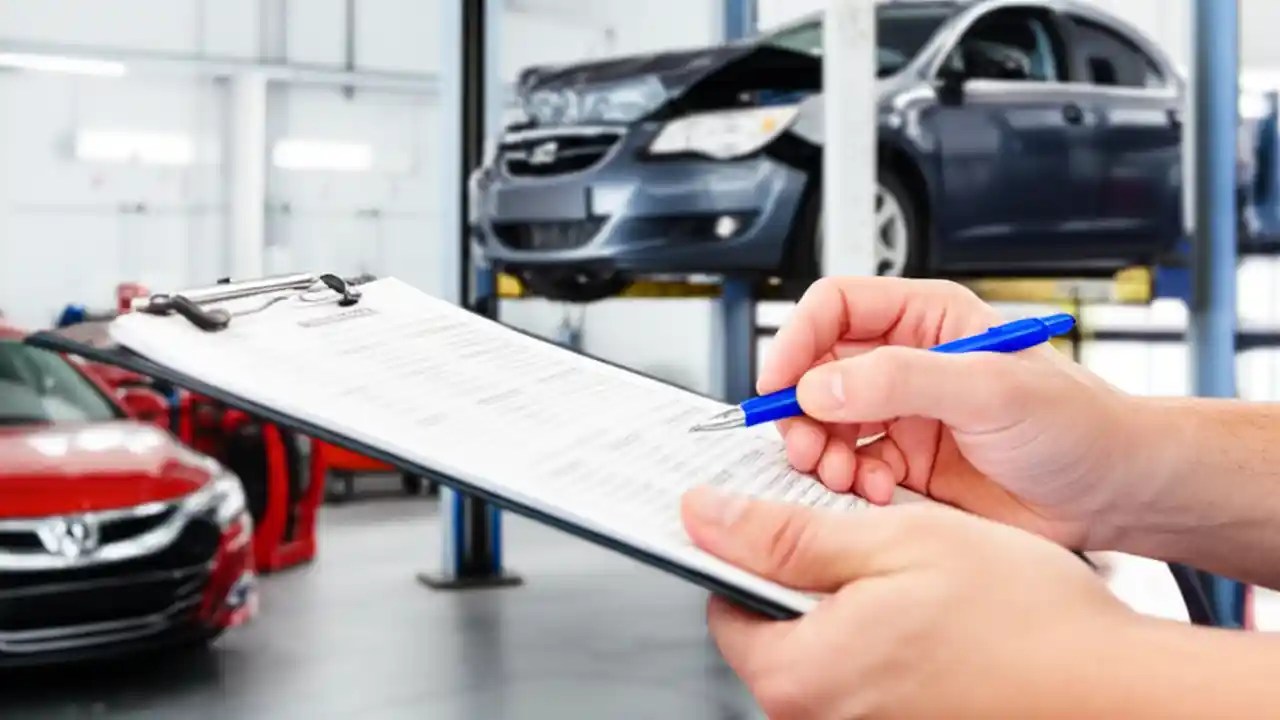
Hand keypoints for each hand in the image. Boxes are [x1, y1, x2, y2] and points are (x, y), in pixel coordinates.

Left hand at [681, 487, 1138, 719]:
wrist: (1116, 687)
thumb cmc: (1022, 619)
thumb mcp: (892, 541)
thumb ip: (783, 535)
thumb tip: (702, 516)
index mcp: (800, 674)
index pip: (723, 600)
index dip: (746, 543)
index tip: (770, 511)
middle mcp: (820, 714)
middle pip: (772, 622)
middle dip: (805, 567)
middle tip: (859, 529)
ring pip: (822, 638)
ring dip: (848, 593)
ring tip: (907, 566)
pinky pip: (864, 665)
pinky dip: (881, 625)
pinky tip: (927, 601)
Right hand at [758, 276, 1137, 548]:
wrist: (1114, 494)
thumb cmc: (1079, 424)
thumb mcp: (990, 388)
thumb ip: (902, 380)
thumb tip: (822, 383)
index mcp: (927, 319)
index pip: (835, 308)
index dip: (797, 340)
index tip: (780, 384)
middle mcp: (907, 362)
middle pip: (817, 371)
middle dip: (802, 410)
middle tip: (806, 445)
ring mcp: (904, 416)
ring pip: (825, 423)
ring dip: (822, 451)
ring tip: (842, 475)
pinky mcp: (907, 465)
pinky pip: (849, 468)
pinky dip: (849, 484)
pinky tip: (878, 493)